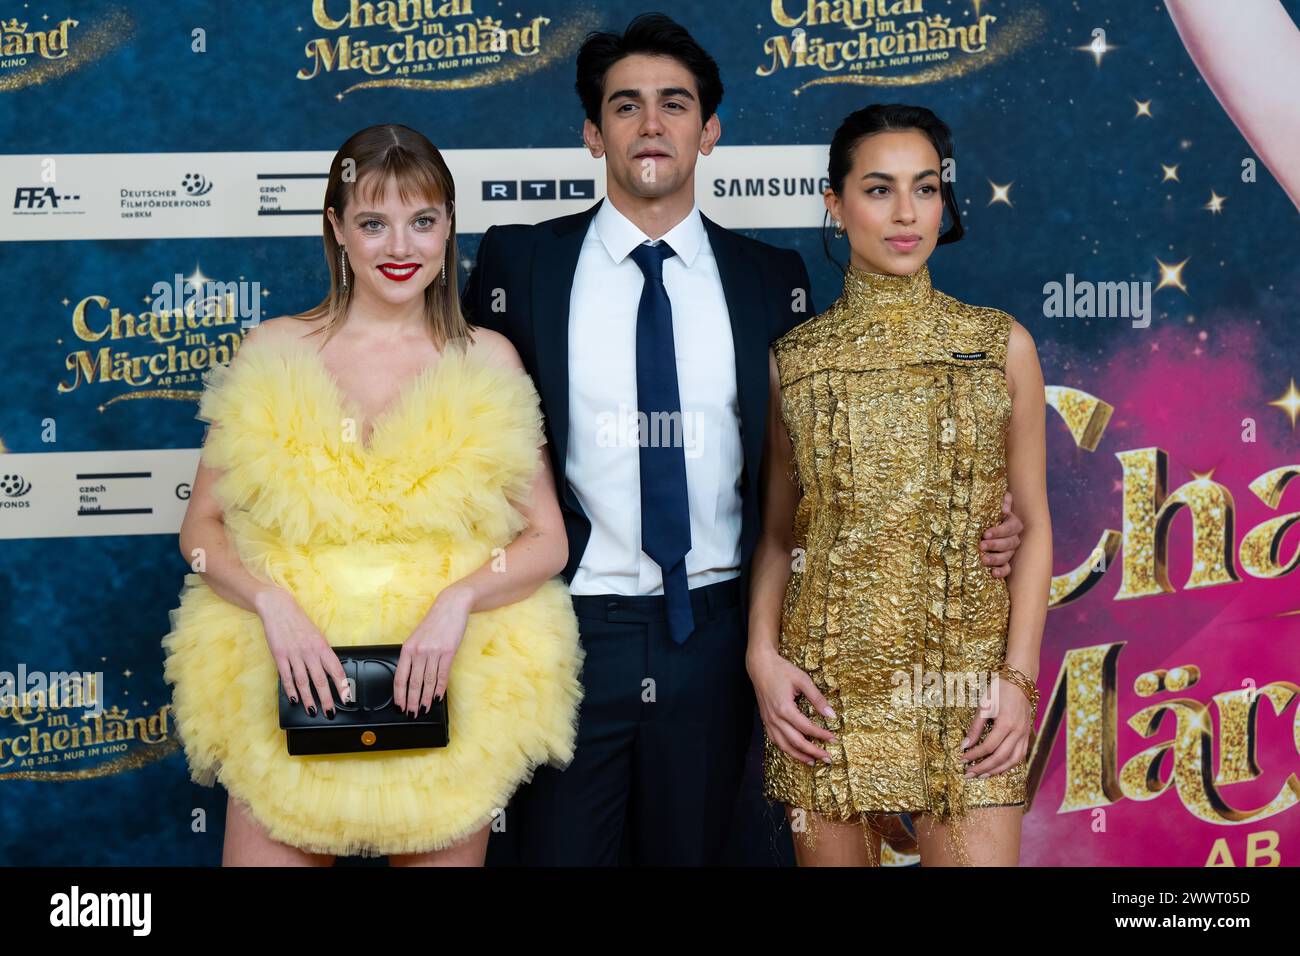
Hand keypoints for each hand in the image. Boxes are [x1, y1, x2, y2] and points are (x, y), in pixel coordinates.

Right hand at [254, 586, 348, 716]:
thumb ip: (322, 653)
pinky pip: (286, 677)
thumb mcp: (316, 636)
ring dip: (308, 698)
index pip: (336, 670)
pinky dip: (290, 690)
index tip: (347, 698)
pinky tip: (294, 699)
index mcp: (322, 646)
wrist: (279, 608)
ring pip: (303, 682)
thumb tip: (330, 671)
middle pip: (320, 680)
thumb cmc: (299, 623)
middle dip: (326, 698)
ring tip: (312, 710)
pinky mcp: (280, 656)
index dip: (342, 685)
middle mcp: (310, 652)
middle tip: (330, 712)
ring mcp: (294, 655)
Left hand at [394, 585, 471, 716]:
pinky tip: (438, 697)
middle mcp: (419, 651)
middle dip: (412, 701)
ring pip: (428, 681)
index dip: (399, 694)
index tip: (399, 705)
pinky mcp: (448, 652)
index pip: (400, 677)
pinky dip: (440, 688)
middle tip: (412, 714)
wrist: (451, 606)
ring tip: (425, 709)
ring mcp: (434, 652)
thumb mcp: (417, 637)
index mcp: (407, 648)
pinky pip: (443, 675)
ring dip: (426, 698)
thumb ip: (413, 655)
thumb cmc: (435, 622)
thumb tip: (411, 677)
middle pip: (414, 682)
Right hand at [747, 646, 836, 765]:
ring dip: (798, 756)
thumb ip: (817, 699)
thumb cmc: (782, 670)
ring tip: (812, 762)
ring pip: (783, 745)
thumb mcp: (803, 680)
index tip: (833, 739)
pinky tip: (794, 751)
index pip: (807, 728)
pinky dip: (786, 749)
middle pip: (796, 742)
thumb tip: (831, 715)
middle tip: (828, 759)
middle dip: (813, 752)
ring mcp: (768, 721)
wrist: (760, 666)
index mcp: (784, 708)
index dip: (821, 735)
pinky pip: (775, 740)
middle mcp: (775, 718)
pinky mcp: (766, 720)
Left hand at [959, 675, 1032, 778]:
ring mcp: (1024, 735)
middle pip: (1000, 758)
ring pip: (1013, 761)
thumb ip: (975, 728)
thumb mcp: (984, 706)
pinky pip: (1019, 756)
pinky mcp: (1026, 735)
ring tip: (982, 776)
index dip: (974, 756)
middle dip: (983, 768)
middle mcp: (1018, 732)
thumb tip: (964, 746)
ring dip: (997, 770)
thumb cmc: (999, 691)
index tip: (961, 760)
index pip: (988, 747)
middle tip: (968, 774)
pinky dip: (1008, 765)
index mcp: (1006, 724)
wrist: (1020, 681)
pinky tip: (997, 768)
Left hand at [980, 490, 1023, 578]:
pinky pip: (1007, 569)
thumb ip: (1002, 501)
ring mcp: (1010, 552)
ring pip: (1008, 556)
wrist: (981, 526)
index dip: (999, 531)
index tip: (985, 534)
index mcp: (1012, 524)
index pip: (1010, 528)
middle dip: (995, 545)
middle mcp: (1013, 538)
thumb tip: (1005, 508)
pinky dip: (1002, 572)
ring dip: (996, 559)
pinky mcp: (1005, 563)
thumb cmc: (988, 513)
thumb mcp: (993, 504)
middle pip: (1010, 543)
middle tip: (981, 546)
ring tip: (983, 560)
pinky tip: (993, 573)